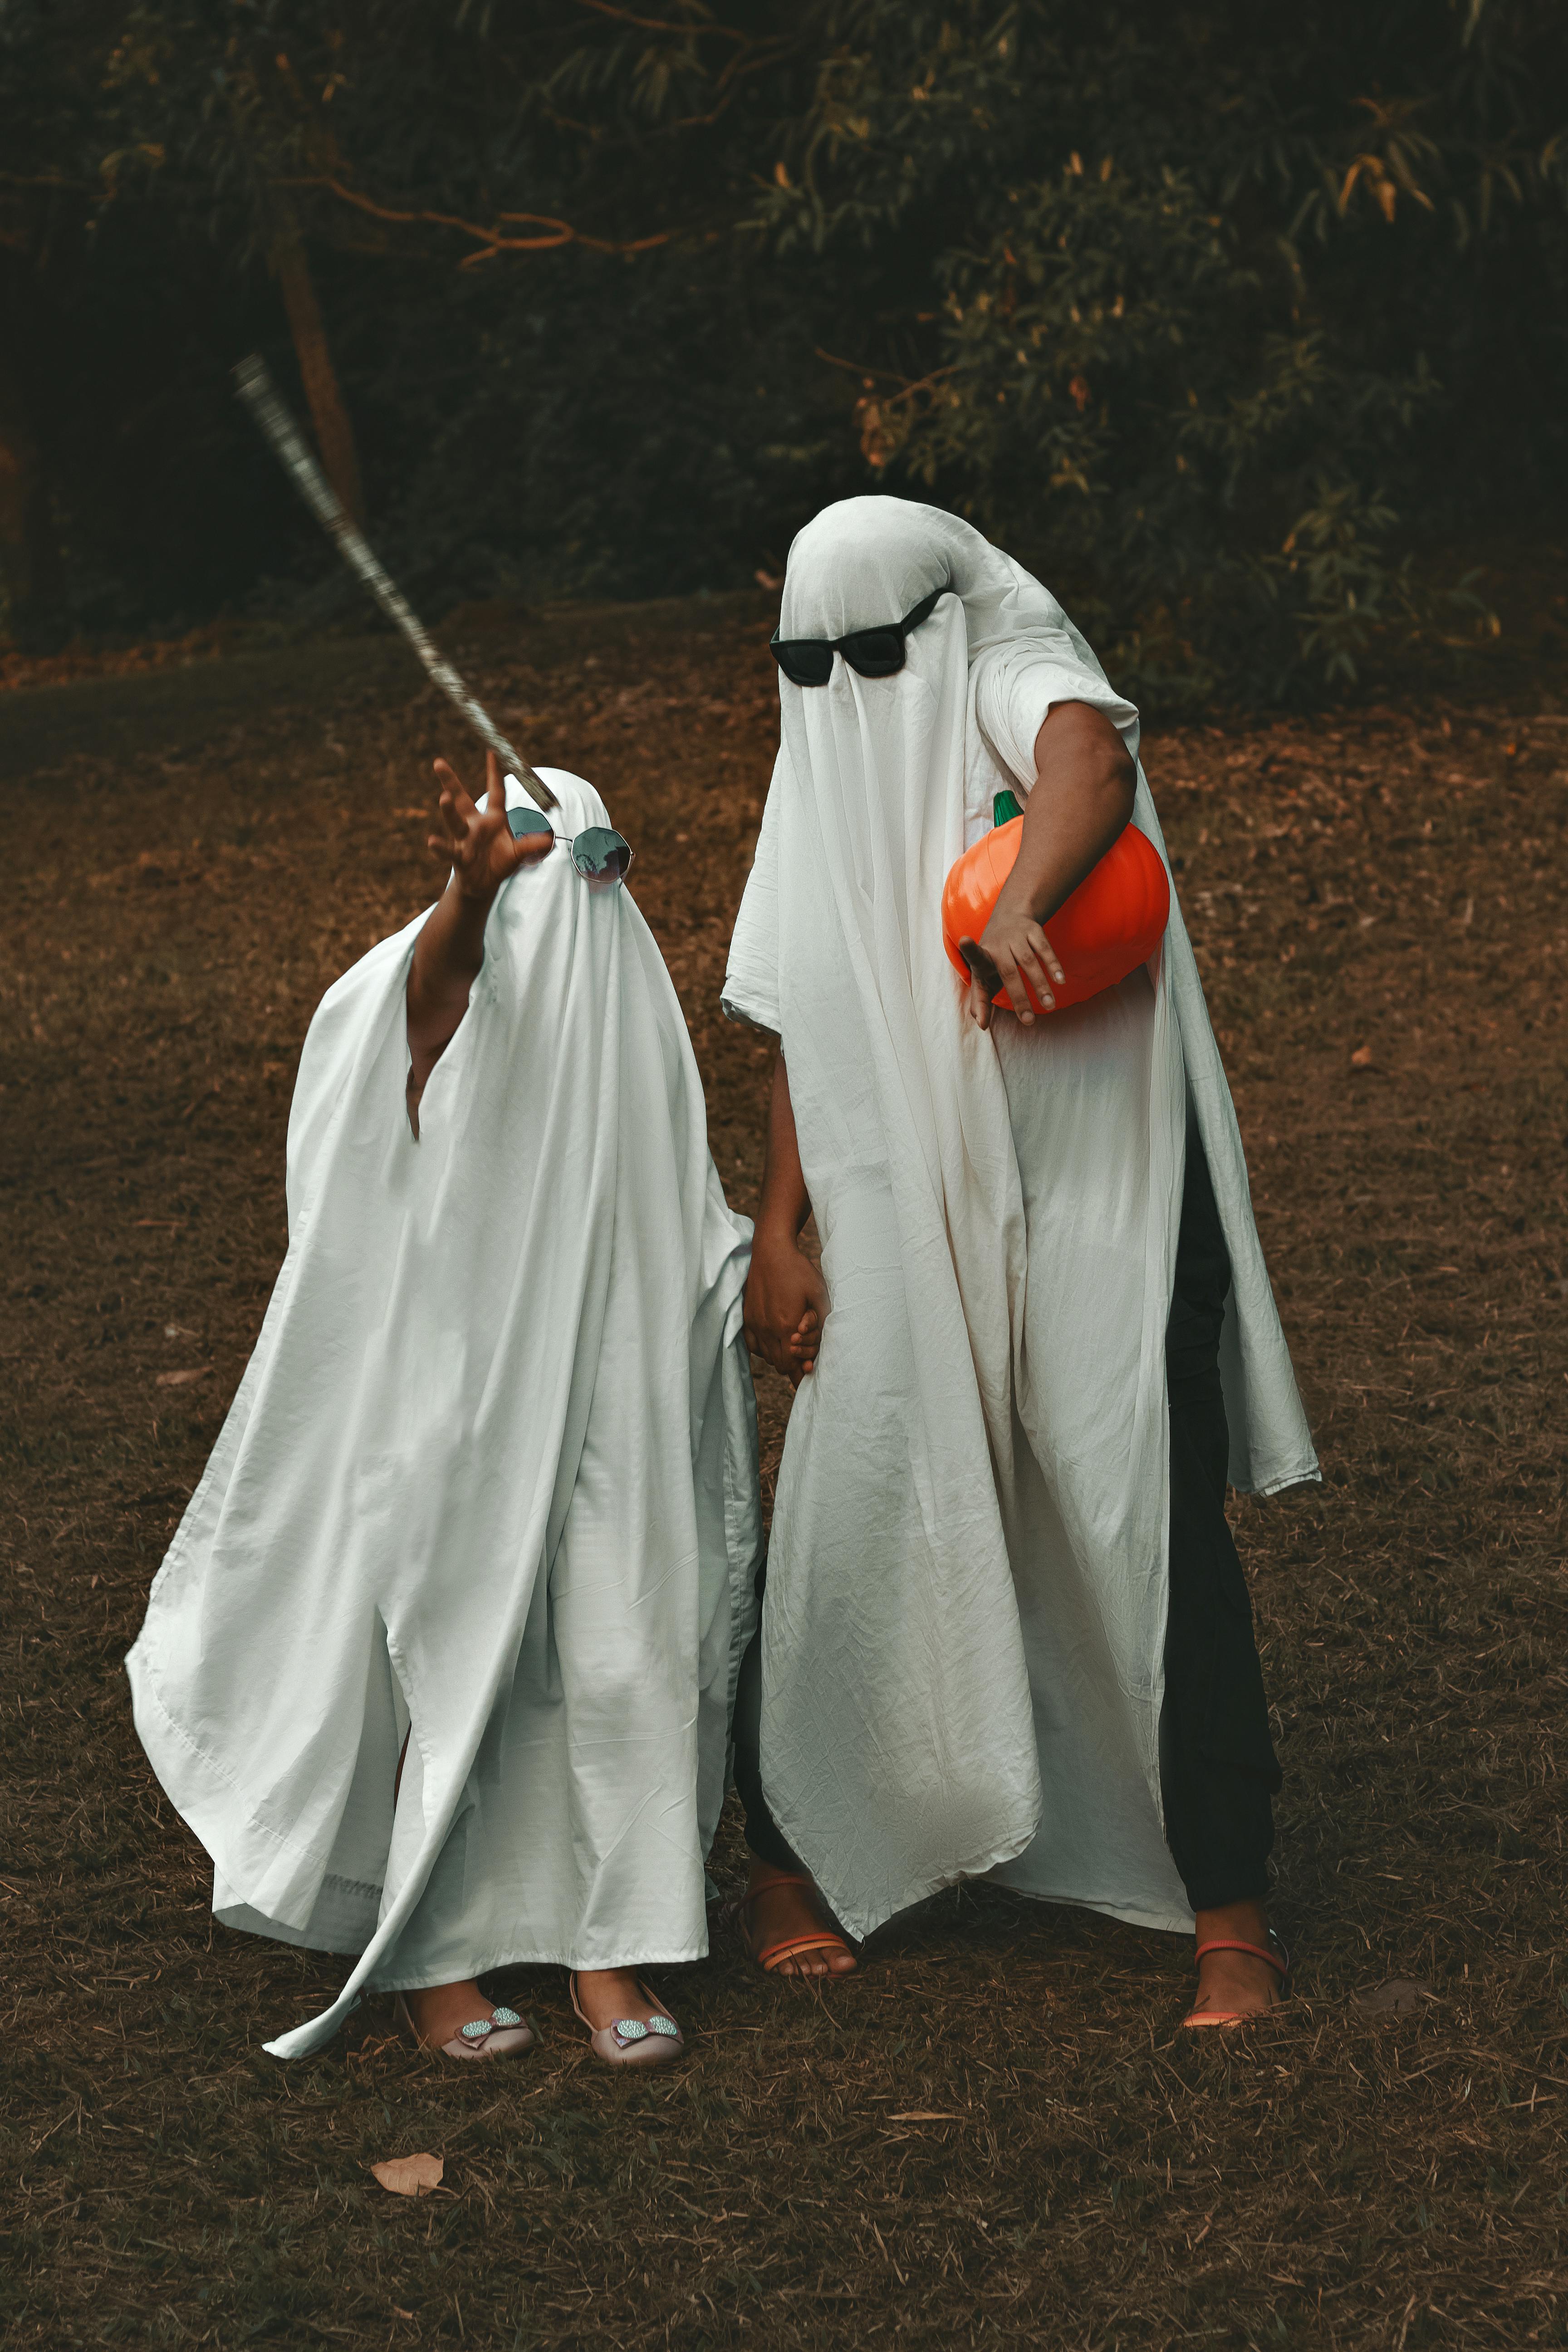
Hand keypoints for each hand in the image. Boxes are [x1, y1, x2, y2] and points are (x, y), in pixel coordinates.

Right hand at [428, 749, 553, 902]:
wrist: (484, 884)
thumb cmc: (499, 862)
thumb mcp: (518, 853)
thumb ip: (530, 844)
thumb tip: (550, 839)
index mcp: (493, 819)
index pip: (495, 791)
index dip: (494, 773)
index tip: (492, 751)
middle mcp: (475, 825)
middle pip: (462, 799)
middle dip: (451, 781)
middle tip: (439, 762)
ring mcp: (465, 840)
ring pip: (454, 822)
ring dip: (449, 810)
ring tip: (444, 797)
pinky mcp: (459, 857)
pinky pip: (448, 851)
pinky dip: (440, 847)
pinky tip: (432, 841)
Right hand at [743, 1225, 829, 1389]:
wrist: (771, 1251)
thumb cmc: (798, 1270)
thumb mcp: (819, 1292)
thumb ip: (823, 1319)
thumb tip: (828, 1341)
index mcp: (786, 1325)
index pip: (791, 1364)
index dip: (799, 1375)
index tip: (807, 1377)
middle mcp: (768, 1329)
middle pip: (779, 1364)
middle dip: (792, 1367)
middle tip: (803, 1364)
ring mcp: (754, 1324)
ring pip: (766, 1356)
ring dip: (779, 1357)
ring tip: (791, 1350)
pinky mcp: (746, 1317)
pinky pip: (753, 1345)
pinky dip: (764, 1349)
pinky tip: (774, 1341)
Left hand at [959, 885, 1065, 1031]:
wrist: (1009, 914)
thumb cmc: (993, 956)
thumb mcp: (983, 974)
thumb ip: (980, 1000)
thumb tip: (981, 1025)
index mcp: (983, 957)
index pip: (975, 956)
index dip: (970, 952)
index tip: (964, 941)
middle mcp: (999, 945)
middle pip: (1008, 972)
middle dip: (1019, 998)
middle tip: (1028, 1021)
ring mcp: (1016, 936)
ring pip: (1028, 962)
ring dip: (1040, 985)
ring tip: (1049, 1006)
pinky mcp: (1033, 930)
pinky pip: (1044, 949)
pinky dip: (1053, 965)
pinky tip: (1060, 981)